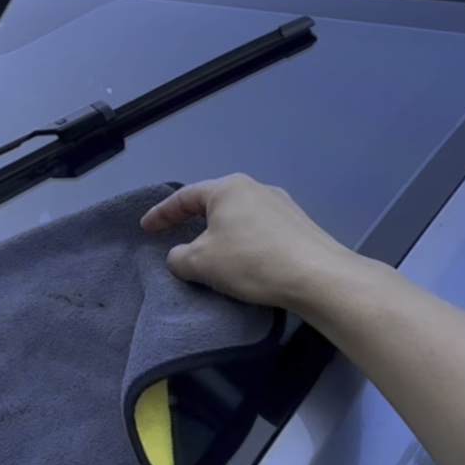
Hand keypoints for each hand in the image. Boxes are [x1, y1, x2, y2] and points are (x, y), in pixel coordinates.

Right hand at [141, 174, 356, 310]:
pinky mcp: (300, 226)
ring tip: (212, 254)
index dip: (161, 214)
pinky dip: (245, 243)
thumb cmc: (252, 262)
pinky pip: (261, 230)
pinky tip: (246, 262)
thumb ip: (179, 257)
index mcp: (228, 188)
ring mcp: (282, 205)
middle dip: (193, 221)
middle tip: (177, 236)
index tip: (146, 229)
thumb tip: (179, 256)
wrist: (318, 277)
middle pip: (214, 203)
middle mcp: (256, 188)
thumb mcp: (201, 263)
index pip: (184, 197)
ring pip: (240, 217)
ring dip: (222, 234)